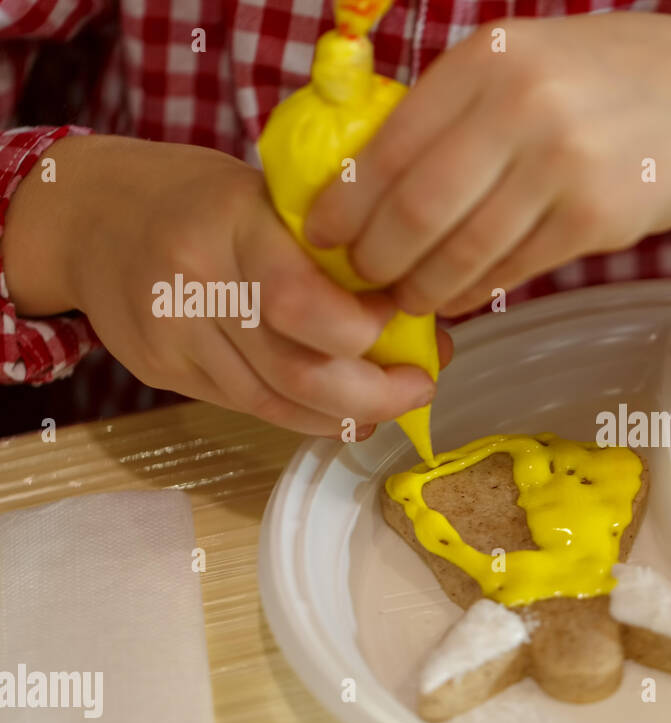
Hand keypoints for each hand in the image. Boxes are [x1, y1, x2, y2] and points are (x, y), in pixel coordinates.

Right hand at [4, 135, 451, 436]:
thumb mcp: (266, 196)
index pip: (301, 300)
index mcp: (232, 223)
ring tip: (389, 401)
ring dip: (348, 414)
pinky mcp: (161, 371)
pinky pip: (249, 407)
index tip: (405, 316)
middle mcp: (195, 283)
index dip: (366, 328)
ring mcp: (172, 335)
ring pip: (276, 404)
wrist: (88, 215)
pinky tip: (340, 410)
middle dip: (375, 394)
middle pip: (296, 371)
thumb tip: (419, 316)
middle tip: (421, 385)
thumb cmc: (201, 199)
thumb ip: (331, 253)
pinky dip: (306, 416)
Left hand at [304, 12, 670, 316]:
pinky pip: (515, 268)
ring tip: (406, 298)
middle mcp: (523, 108)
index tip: (322, 236)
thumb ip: (456, 106)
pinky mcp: (597, 219)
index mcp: (489, 59)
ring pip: (466, 250)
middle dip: (377, 258)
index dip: (346, 203)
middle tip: (362, 280)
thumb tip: (374, 180)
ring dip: (424, 286)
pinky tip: (458, 297)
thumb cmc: (607, 76)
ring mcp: (564, 167)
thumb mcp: (524, 58)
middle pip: (420, 209)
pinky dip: (477, 290)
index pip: (391, 145)